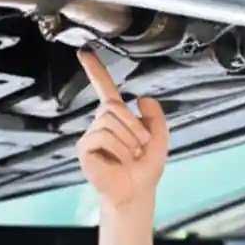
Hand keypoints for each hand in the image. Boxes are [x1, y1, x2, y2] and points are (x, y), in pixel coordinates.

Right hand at [76, 48, 169, 208]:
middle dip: (133, 124)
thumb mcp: (160, 137)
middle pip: (113, 106)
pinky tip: (117, 160)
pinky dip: (117, 148)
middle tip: (141, 143)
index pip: (104, 88)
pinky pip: (102, 136)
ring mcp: (91, 136)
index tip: (85, 53)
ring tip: (130, 155)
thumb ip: (156, 115)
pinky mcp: (85, 149)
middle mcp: (101, 124)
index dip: (95, 70)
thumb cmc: (144, 169)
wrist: (137, 192)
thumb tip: (142, 98)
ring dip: (128, 139)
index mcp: (118, 117)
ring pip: (110, 121)